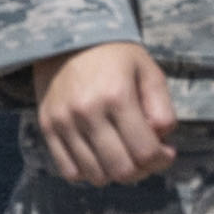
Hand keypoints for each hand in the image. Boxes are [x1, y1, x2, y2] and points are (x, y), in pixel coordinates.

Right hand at [37, 41, 178, 187]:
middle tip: (145, 157)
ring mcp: (64, 122)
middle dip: (141, 171)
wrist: (67, 37)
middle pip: (121, 170)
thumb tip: (160, 142)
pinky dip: (88, 172)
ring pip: (95, 176)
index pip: (144, 151)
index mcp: (117, 96)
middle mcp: (87, 112)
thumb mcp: (148, 71)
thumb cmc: (115, 55)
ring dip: (115, 173)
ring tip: (122, 155)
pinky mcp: (47, 127)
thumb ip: (162, 108)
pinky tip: (98, 157)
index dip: (161, 160)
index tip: (165, 151)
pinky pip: (69, 171)